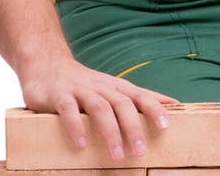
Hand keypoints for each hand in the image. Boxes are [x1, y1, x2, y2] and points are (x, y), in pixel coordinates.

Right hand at [20, 55, 178, 160]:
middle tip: (141, 151)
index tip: (166, 126)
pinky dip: (76, 126)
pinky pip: (69, 110)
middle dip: (134, 126)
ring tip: (117, 155)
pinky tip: (81, 143)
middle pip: (123, 104)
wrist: (48, 64)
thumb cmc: (86, 83)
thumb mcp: (111, 89)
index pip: (140, 96)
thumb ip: (136, 98)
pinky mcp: (60, 96)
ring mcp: (81, 90)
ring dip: (110, 131)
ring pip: (100, 108)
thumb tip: (171, 105)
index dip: (154, 108)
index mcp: (116, 87)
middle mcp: (102, 87)